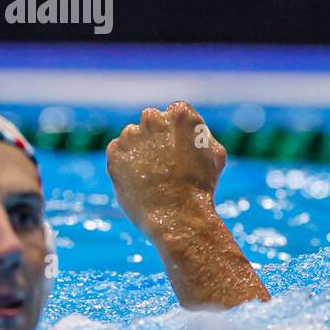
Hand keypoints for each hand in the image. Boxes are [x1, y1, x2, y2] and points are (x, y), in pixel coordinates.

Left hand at [106, 101, 225, 238]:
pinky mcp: (114, 153)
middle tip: (164, 162)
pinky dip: (125, 164)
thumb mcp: (215, 154)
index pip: (174, 112)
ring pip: (132, 137)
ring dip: (139, 150)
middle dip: (156, 137)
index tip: (179, 150)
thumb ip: (201, 134)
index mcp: (180, 114)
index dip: (178, 133)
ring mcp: (131, 135)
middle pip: (151, 120)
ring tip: (152, 176)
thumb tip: (190, 129)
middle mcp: (153, 118)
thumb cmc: (201, 188)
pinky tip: (139, 181)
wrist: (178, 216)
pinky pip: (118, 152)